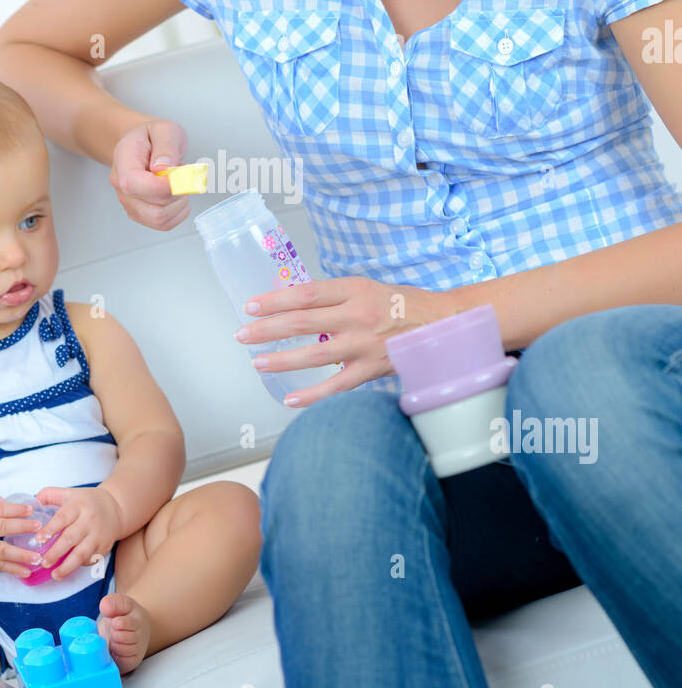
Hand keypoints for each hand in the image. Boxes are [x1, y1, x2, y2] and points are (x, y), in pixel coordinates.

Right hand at [0, 487, 43, 577]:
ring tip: (37, 557)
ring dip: (20, 555)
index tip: (31, 510)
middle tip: (39, 527)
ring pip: (0, 552)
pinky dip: (12, 570)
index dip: (15, 509)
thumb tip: (3, 499)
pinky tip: (26, 572)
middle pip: (1, 528)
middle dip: (22, 528)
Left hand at [33, 485, 121, 579]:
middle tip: (43, 562)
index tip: (38, 540)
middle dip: (56, 552)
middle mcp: (90, 520)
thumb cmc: (86, 502)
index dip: (50, 529)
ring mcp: (98, 535)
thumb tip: (29, 505)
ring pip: (82, 553)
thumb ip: (49, 495)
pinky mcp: (105, 546)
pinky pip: (91, 559)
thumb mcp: (69, 493)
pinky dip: (79, 566)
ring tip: (55, 575)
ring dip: (68, 566)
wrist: (115, 508)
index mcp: (78, 505)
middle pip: (71, 538)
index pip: (62, 518)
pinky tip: (68, 569)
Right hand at [110, 119, 191, 230]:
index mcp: (123, 162)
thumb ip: (166, 146)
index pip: (137, 184)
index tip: (183, 174)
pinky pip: (163, 224)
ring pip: (160, 219)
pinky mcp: (140, 214)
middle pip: (153, 206)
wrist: (142, 145)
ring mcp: (130, 203)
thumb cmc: (152, 137)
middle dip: (178, 192)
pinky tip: (178, 196)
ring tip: (179, 184)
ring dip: (179, 203)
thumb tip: (164, 167)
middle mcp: (122, 187)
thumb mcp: (164, 129)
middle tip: (183, 173)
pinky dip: (178, 212)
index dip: (165, 185)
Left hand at [234, 277, 464, 407]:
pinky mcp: (373, 369)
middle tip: (243, 335)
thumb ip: (334, 296)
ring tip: (258, 362)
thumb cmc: (403, 303)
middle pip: (303, 322)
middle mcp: (358, 315)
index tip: (251, 306)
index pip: (306, 293)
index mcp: (355, 290)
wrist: (444, 323)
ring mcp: (365, 344)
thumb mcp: (368, 287)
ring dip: (282, 359)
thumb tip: (293, 303)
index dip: (275, 300)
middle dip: (267, 329)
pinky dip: (313, 394)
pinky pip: (338, 386)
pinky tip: (290, 399)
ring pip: (315, 354)